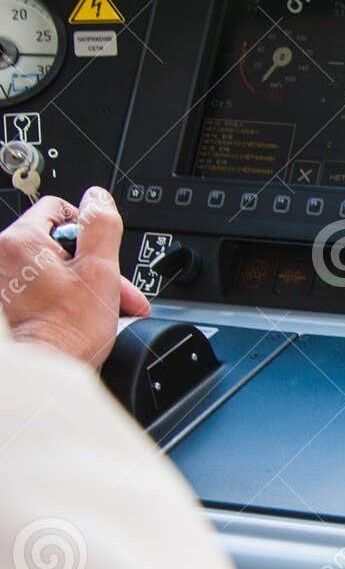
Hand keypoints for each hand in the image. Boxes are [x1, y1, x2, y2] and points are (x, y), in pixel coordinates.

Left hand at [0, 189, 149, 365]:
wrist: (43, 370)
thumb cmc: (66, 330)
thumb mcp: (100, 271)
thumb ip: (101, 225)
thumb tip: (98, 198)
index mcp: (22, 241)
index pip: (59, 209)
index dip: (89, 229)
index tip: (100, 255)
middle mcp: (2, 257)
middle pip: (55, 243)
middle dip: (89, 266)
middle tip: (109, 291)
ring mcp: (1, 282)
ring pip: (48, 269)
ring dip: (79, 284)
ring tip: (97, 309)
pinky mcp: (5, 303)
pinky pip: (36, 289)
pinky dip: (59, 299)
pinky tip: (76, 317)